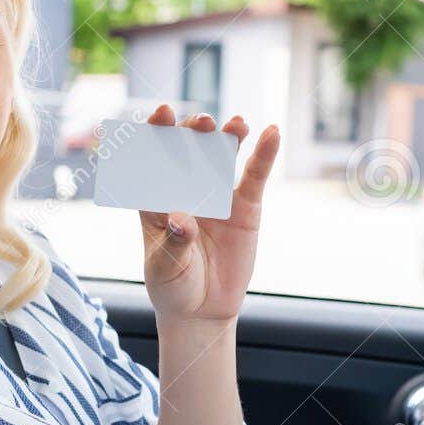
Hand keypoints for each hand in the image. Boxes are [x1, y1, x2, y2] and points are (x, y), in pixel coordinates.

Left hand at [138, 104, 279, 324]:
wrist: (202, 310)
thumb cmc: (172, 286)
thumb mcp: (164, 268)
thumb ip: (173, 243)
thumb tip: (181, 219)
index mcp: (154, 198)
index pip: (151, 159)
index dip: (155, 133)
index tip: (162, 114)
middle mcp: (184, 189)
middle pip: (186, 151)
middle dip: (192, 133)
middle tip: (201, 124)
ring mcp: (216, 195)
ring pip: (220, 157)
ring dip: (226, 137)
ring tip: (235, 124)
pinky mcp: (245, 208)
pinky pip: (254, 178)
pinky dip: (263, 155)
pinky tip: (271, 134)